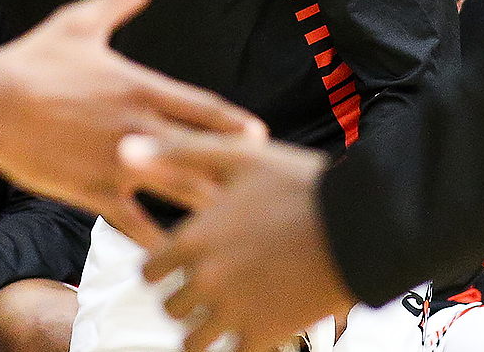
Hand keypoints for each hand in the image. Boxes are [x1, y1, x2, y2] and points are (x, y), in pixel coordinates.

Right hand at [0, 0, 266, 246]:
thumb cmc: (31, 60)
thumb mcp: (81, 23)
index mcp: (142, 88)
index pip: (205, 110)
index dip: (236, 125)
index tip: (261, 137)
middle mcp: (141, 128)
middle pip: (206, 154)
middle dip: (236, 172)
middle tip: (263, 189)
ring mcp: (121, 164)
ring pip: (181, 191)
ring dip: (211, 207)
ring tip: (239, 228)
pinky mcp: (95, 193)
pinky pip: (137, 225)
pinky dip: (161, 243)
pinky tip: (180, 260)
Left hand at [125, 130, 354, 351]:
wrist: (358, 224)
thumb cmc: (299, 185)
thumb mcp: (237, 157)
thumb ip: (179, 155)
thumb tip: (125, 151)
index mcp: (194, 239)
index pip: (149, 271)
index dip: (160, 269)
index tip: (176, 267)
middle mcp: (206, 279)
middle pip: (170, 308)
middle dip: (183, 300)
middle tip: (206, 290)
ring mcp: (234, 311)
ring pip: (192, 341)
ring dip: (202, 331)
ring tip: (224, 316)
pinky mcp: (263, 336)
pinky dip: (235, 347)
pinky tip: (251, 330)